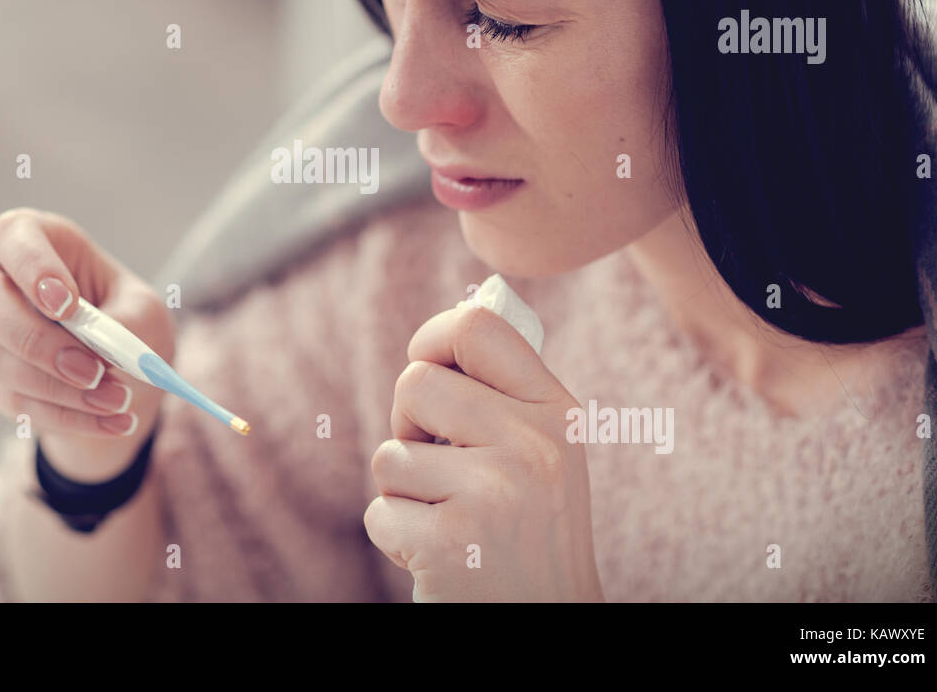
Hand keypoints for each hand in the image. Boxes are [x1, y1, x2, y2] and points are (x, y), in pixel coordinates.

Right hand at [0, 207, 173, 480]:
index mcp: (42, 243)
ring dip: (59, 387)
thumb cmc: (131, 323)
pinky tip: (113, 422)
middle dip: (39, 341)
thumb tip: (96, 353)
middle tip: (93, 370)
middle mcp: (2, 282)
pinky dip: (70, 416)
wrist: (126, 379)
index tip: (67, 305)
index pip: (13, 234)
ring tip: (118, 400)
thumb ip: (123, 324)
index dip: (31, 266)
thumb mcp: (145, 314)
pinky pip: (17, 401)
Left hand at [364, 303, 603, 601]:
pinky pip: (380, 511)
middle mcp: (532, 445)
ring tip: (451, 521)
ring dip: (403, 493)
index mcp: (556, 411)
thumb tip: (456, 313)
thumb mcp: (544, 451)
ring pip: (390, 454)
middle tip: (439, 465)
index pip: (476, 326)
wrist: (550, 623)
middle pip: (415, 383)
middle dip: (408, 425)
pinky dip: (396, 540)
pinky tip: (440, 557)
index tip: (425, 364)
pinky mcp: (452, 542)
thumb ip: (505, 391)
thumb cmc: (531, 532)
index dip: (431, 337)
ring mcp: (494, 493)